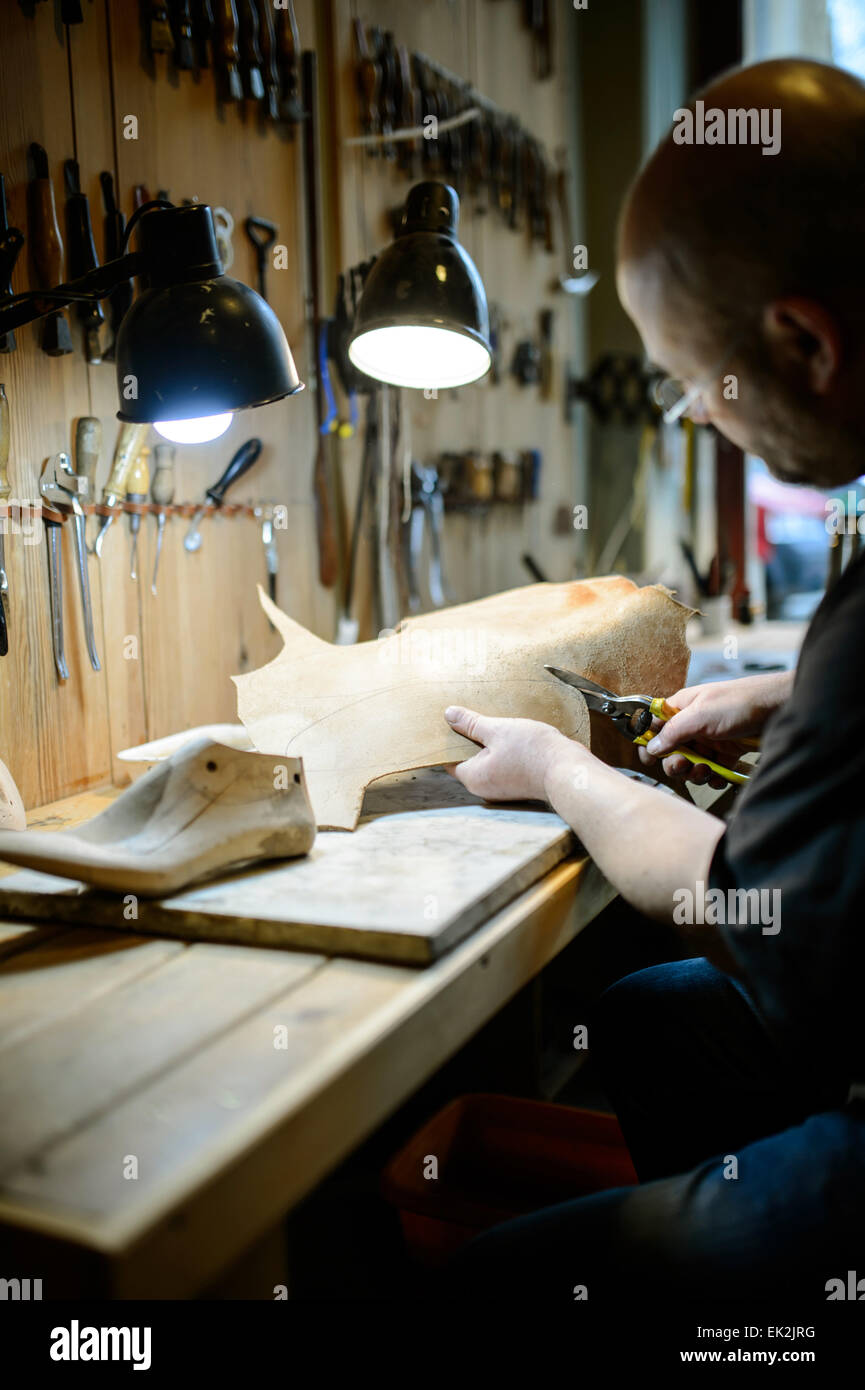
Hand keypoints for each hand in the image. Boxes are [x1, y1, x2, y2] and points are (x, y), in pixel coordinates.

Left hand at [444, 706, 576, 802]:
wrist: (569, 770)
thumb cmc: (534, 753)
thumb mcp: (498, 730)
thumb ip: (472, 723)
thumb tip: (449, 715)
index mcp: (474, 777)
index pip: (450, 759)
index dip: (450, 739)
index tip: (454, 723)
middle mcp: (485, 788)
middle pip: (470, 760)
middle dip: (473, 740)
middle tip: (479, 719)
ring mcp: (504, 788)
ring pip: (489, 762)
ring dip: (493, 745)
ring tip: (500, 726)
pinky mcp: (520, 784)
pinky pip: (505, 765)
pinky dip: (507, 752)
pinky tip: (515, 738)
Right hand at [639, 670, 791, 785]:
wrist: (780, 709)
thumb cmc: (743, 702)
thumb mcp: (701, 715)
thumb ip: (673, 731)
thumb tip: (652, 746)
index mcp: (682, 707)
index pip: (655, 726)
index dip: (649, 742)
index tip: (649, 758)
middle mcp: (693, 724)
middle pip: (671, 751)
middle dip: (675, 763)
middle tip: (685, 765)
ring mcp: (710, 739)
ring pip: (690, 764)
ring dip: (695, 773)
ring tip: (706, 771)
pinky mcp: (726, 753)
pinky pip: (711, 771)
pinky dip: (713, 778)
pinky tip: (719, 777)